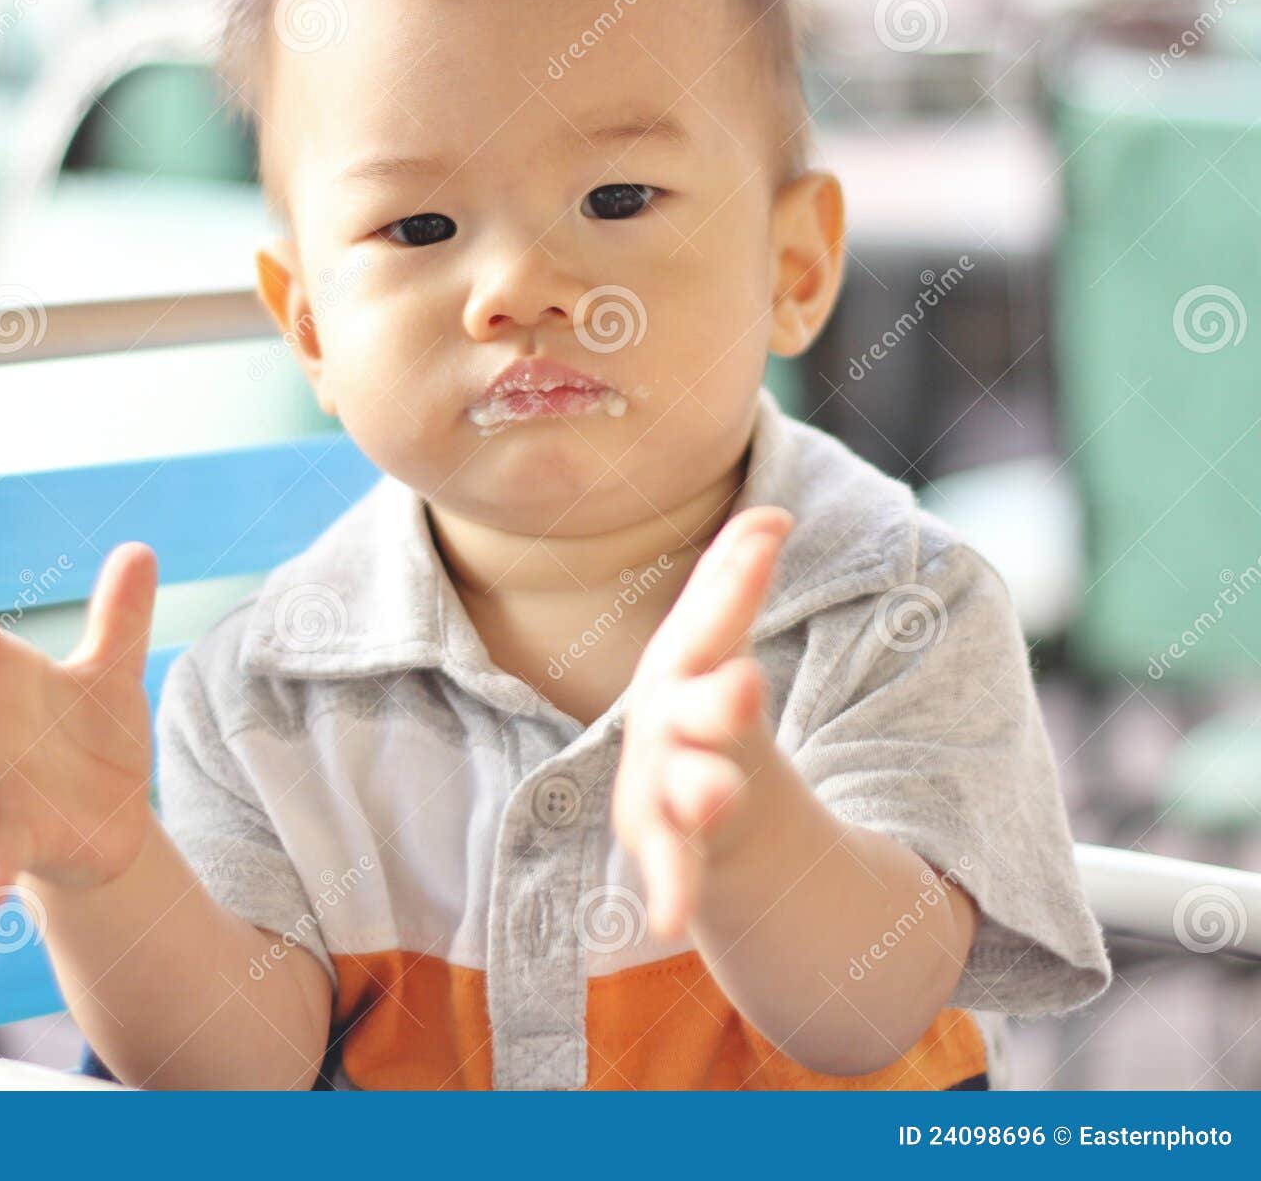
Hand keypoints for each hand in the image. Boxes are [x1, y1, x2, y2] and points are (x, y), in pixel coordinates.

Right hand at [612, 505, 794, 938]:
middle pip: (680, 712)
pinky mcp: (666, 850)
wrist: (687, 801)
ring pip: (673, 795)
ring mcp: (656, 791)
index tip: (771, 535)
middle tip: (745, 686)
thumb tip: (774, 511)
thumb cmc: (703, 709)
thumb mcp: (718, 645)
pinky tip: (669, 919)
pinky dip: (670, 890)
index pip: (707, 621)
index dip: (735, 583)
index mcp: (678, 669)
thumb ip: (736, 582)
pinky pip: (669, 872)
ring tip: (716, 791)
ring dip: (694, 791)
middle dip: (710, 700)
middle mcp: (659, 726)